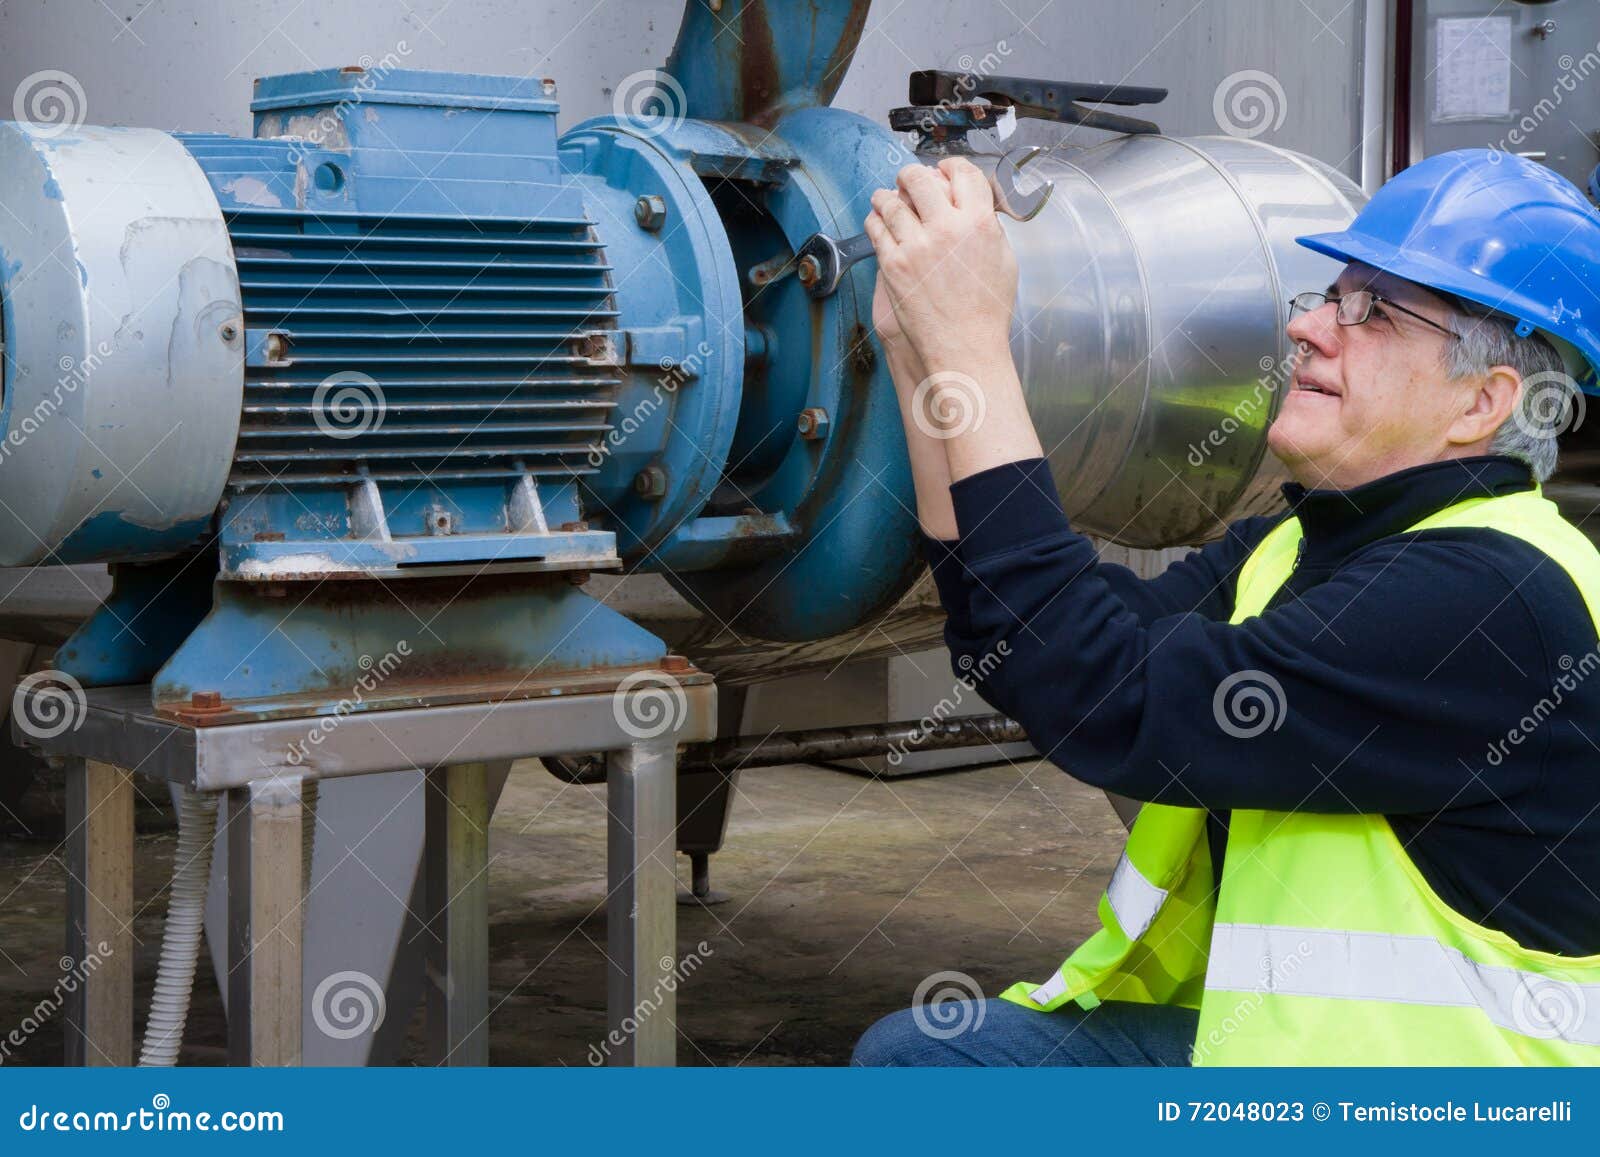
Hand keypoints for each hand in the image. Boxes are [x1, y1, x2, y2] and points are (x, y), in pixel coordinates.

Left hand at [864, 157, 1017, 373]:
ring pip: (891, 201)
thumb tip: (973, 204)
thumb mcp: (1003, 259)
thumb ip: (987, 225)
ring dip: (886, 195)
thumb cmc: (986, 310)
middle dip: (911, 174)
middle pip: (920, 178)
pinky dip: (875, 220)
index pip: (962, 173)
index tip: (943, 169)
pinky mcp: (893, 265)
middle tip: (907, 179)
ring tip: (885, 197)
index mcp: (979, 223)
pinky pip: (876, 229)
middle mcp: (946, 229)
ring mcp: (916, 246)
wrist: (964, 345)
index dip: (950, 166)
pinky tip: (878, 221)